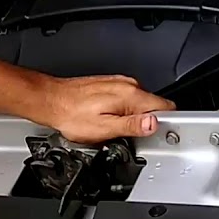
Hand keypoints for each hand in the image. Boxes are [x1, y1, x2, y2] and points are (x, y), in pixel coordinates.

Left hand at [36, 75, 175, 143]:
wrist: (52, 101)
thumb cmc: (72, 115)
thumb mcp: (105, 128)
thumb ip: (132, 126)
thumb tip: (153, 124)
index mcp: (131, 94)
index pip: (166, 107)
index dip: (164, 124)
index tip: (154, 134)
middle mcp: (128, 85)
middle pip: (153, 107)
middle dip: (145, 123)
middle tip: (125, 134)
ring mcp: (119, 83)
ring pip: (139, 104)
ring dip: (131, 117)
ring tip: (111, 126)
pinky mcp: (111, 85)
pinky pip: (126, 100)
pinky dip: (121, 111)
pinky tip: (105, 118)